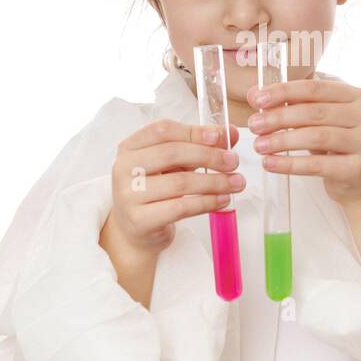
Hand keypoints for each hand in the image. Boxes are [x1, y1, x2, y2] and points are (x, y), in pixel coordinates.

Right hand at [106, 119, 244, 258]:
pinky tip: (222, 200)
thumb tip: (230, 133)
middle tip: (233, 161)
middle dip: (209, 156)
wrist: (135, 230)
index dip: (193, 132)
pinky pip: (180, 208)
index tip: (219, 137)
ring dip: (215, 182)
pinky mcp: (139, 220)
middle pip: (172, 153)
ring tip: (236, 182)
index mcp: (130, 147)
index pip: (162, 130)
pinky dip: (206, 202)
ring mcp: (128, 195)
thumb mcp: (174, 164)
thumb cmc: (155, 191)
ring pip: (180, 183)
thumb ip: (199, 145)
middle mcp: (124, 168)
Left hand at [245, 78, 360, 207]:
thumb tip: (254, 94)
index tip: (257, 99)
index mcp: (355, 95)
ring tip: (259, 145)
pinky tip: (270, 163)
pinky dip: (289, 164)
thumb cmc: (337, 145)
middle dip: (279, 118)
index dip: (283, 92)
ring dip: (282, 140)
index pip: (314, 87)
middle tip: (254, 125)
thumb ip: (290, 105)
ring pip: (316, 136)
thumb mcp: (318, 121)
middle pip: (314, 112)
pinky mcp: (357, 168)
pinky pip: (317, 164)